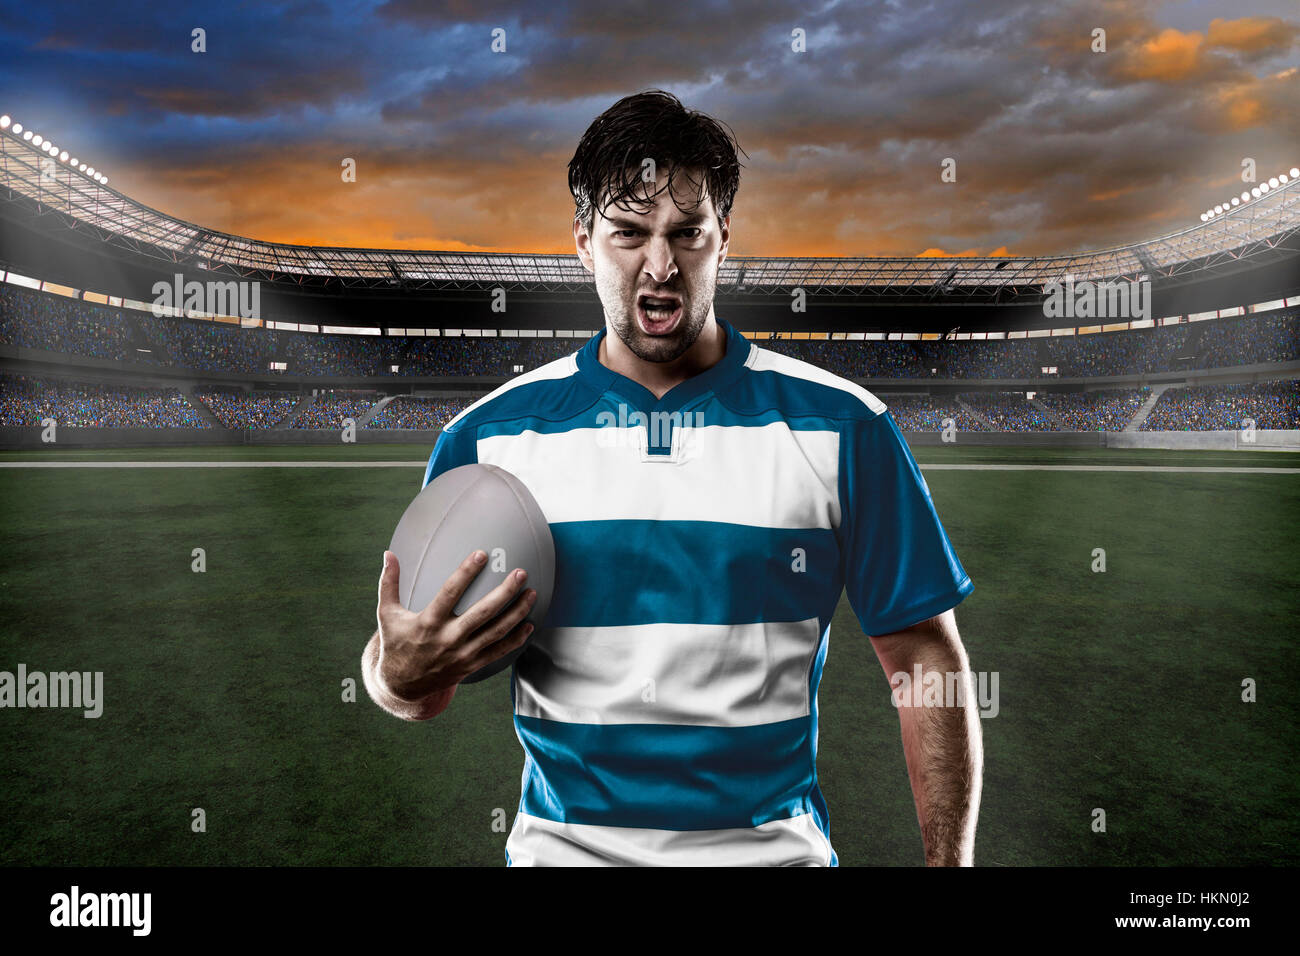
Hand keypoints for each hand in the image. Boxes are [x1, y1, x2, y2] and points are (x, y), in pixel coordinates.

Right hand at [375, 549, 536, 697]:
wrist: (402, 685)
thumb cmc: (396, 643)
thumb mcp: (387, 614)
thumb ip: (389, 583)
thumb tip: (388, 554)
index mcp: (427, 622)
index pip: (450, 592)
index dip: (466, 572)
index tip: (482, 554)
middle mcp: (448, 638)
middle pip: (482, 613)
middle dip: (504, 592)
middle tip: (521, 573)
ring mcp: (462, 654)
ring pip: (496, 632)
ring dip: (517, 612)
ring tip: (531, 593)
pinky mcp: (471, 665)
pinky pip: (498, 652)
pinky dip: (516, 639)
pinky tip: (530, 624)